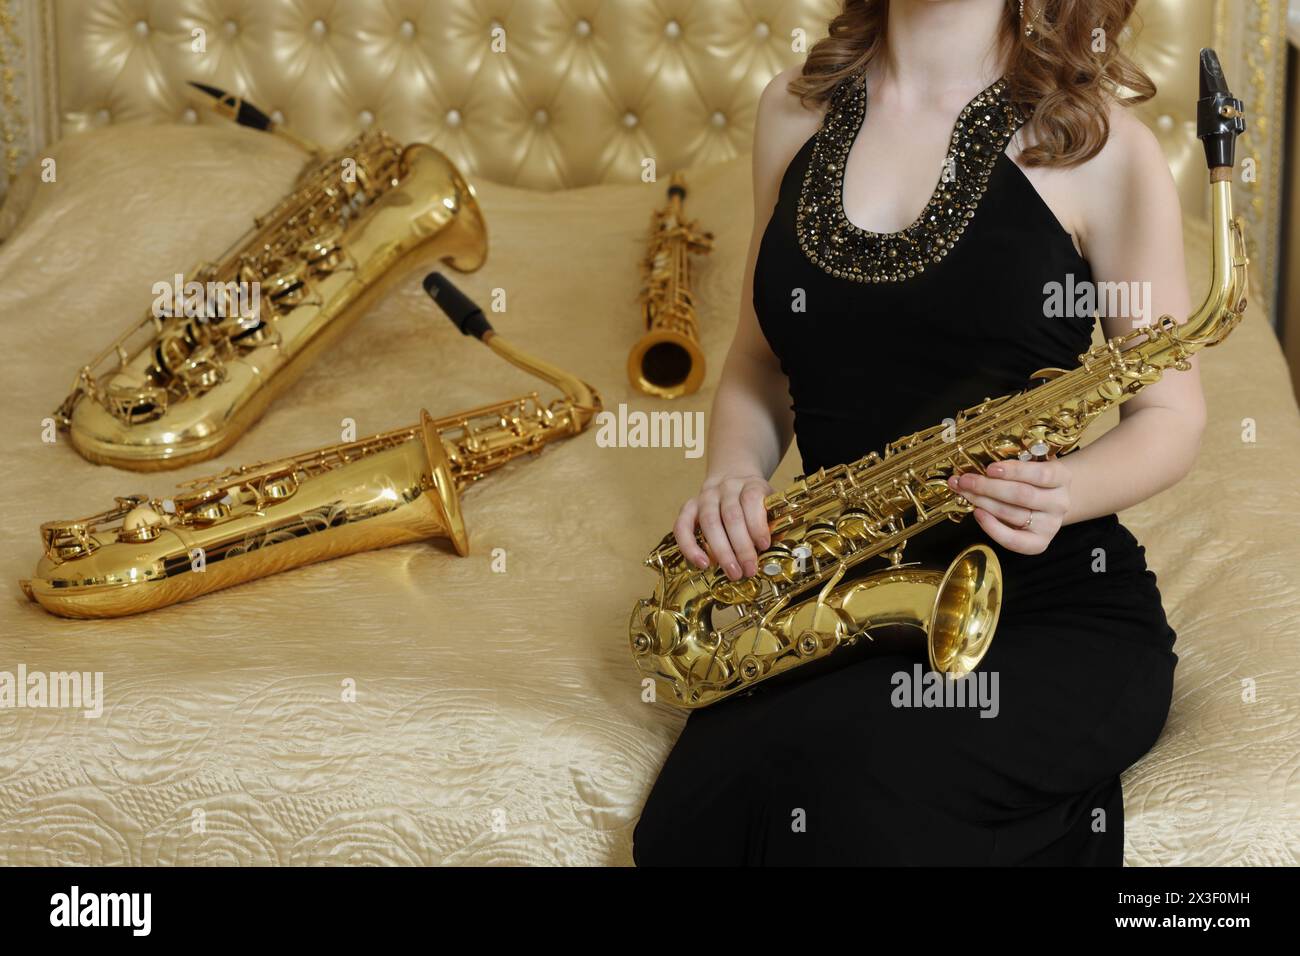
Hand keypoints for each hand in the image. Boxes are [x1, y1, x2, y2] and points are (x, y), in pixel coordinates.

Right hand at [673, 473, 773, 579]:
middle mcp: (726, 488)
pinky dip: (690, 546)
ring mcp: (705, 497)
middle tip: (749, 569)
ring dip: (721, 551)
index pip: (751, 499)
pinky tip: (702, 563)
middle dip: (741, 546)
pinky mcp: (689, 507)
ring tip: (732, 572)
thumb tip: (773, 552)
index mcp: (750, 484)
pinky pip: (682, 526)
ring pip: (709, 522)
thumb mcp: (768, 503)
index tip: (764, 545)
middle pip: (731, 515)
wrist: (732, 477)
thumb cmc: (753, 500)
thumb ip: (771, 523)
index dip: (757, 523)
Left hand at [947, 458, 1070, 555]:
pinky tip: (977, 513)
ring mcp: (1051, 525)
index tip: (989, 468)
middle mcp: (1060, 502)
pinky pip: (1012, 540)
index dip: (1014, 471)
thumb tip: (976, 466)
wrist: (1048, 504)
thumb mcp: (1031, 466)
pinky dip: (991, 527)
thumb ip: (1013, 465)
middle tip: (965, 480)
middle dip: (988, 487)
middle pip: (1021, 494)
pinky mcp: (1039, 543)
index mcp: (1062, 477)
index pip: (1040, 473)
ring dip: (982, 502)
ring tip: (963, 492)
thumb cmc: (1033, 481)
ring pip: (1011, 513)